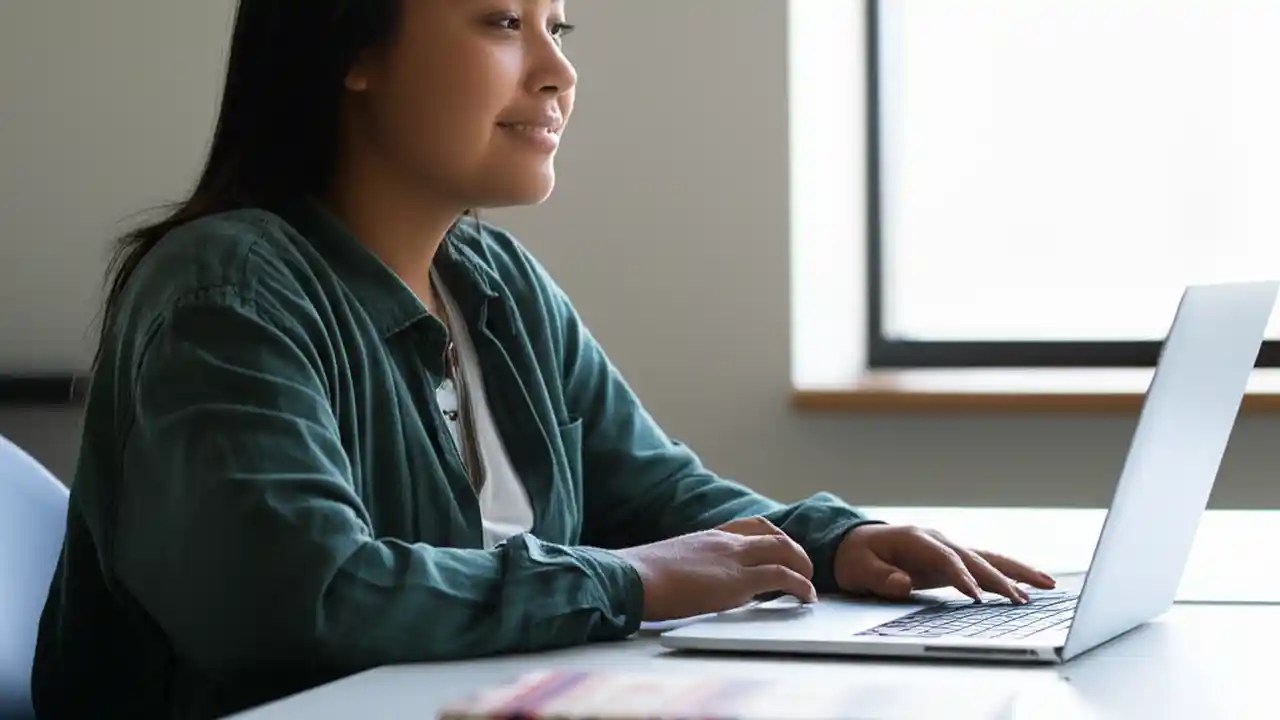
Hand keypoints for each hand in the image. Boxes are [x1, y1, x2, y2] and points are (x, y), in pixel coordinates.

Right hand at [615, 517, 817, 620]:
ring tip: (809, 585)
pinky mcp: (737, 582)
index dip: (773, 537)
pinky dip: (801, 586)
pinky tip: (806, 597)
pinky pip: (783, 577)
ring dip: (804, 567)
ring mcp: (733, 559)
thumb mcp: (671, 565)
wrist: (631, 578)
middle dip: (795, 552)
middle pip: (775, 536)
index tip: (781, 549)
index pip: (751, 526)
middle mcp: (725, 542)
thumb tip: (693, 584)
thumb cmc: (640, 577)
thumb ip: (690, 568)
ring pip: (785, 551)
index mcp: (708, 536)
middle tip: (803, 569)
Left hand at [834, 524, 1055, 603]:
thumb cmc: (856, 556)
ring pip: (988, 559)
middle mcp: (938, 541)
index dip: (962, 576)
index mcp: (916, 539)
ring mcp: (948, 549)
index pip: (946, 559)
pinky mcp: (953, 561)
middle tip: (1022, 598)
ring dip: (1017, 572)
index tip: (976, 596)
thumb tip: (903, 584)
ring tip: (1048, 585)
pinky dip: (1008, 575)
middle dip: (1000, 578)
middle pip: (975, 558)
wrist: (854, 544)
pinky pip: (985, 567)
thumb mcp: (858, 568)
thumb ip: (879, 577)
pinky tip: (1030, 586)